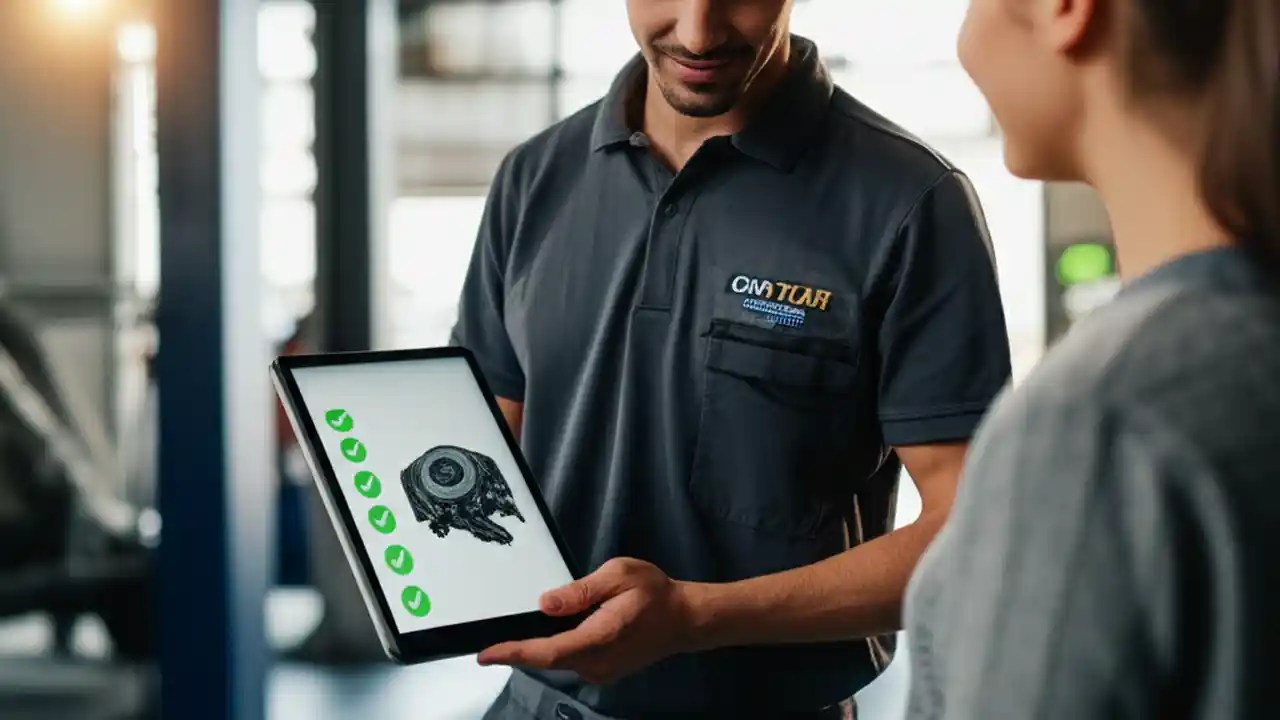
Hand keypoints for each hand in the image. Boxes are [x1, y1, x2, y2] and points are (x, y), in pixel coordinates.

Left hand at [477, 558, 699, 684]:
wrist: (683, 619)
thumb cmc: (655, 593)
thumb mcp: (618, 574)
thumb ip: (580, 590)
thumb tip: (545, 603)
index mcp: (600, 636)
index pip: (550, 650)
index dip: (516, 653)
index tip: (487, 654)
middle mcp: (598, 662)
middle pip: (548, 659)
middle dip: (519, 651)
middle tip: (491, 642)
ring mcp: (602, 670)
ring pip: (559, 662)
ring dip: (538, 649)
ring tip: (516, 636)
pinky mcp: (604, 670)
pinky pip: (572, 662)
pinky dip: (556, 650)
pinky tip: (551, 635)